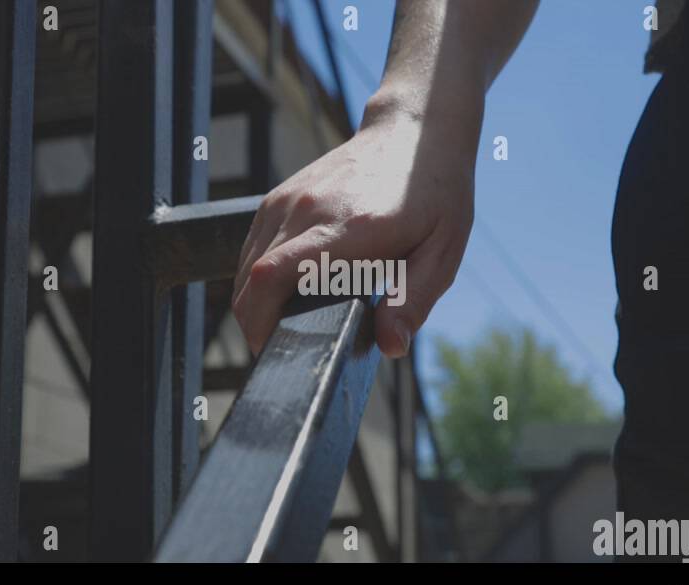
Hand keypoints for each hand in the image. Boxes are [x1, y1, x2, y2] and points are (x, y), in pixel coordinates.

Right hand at [232, 106, 474, 357]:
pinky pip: (252, 244)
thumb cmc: (435, 194)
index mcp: (348, 229)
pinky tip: (284, 289)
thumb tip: (391, 346)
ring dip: (254, 300)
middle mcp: (309, 210)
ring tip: (284, 321)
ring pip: (245, 263)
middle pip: (250, 278)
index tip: (273, 350)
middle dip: (254, 323)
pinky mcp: (280, 194)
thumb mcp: (442, 251)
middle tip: (281, 346)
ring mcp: (289, 198)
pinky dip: (256, 274)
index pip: (274, 275)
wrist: (414, 130)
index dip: (260, 321)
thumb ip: (413, 300)